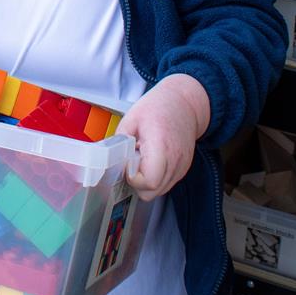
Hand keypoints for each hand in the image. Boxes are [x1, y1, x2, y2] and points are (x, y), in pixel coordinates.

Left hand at [116, 74, 211, 200]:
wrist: (184, 103)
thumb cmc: (159, 107)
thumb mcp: (131, 118)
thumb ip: (120, 141)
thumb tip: (111, 159)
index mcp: (160, 145)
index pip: (149, 180)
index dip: (133, 178)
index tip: (128, 165)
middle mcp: (175, 160)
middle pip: (153, 191)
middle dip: (138, 183)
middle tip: (133, 163)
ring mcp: (182, 166)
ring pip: (160, 191)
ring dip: (147, 181)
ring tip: (143, 159)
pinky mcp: (184, 168)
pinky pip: (167, 184)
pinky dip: (157, 178)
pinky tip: (152, 160)